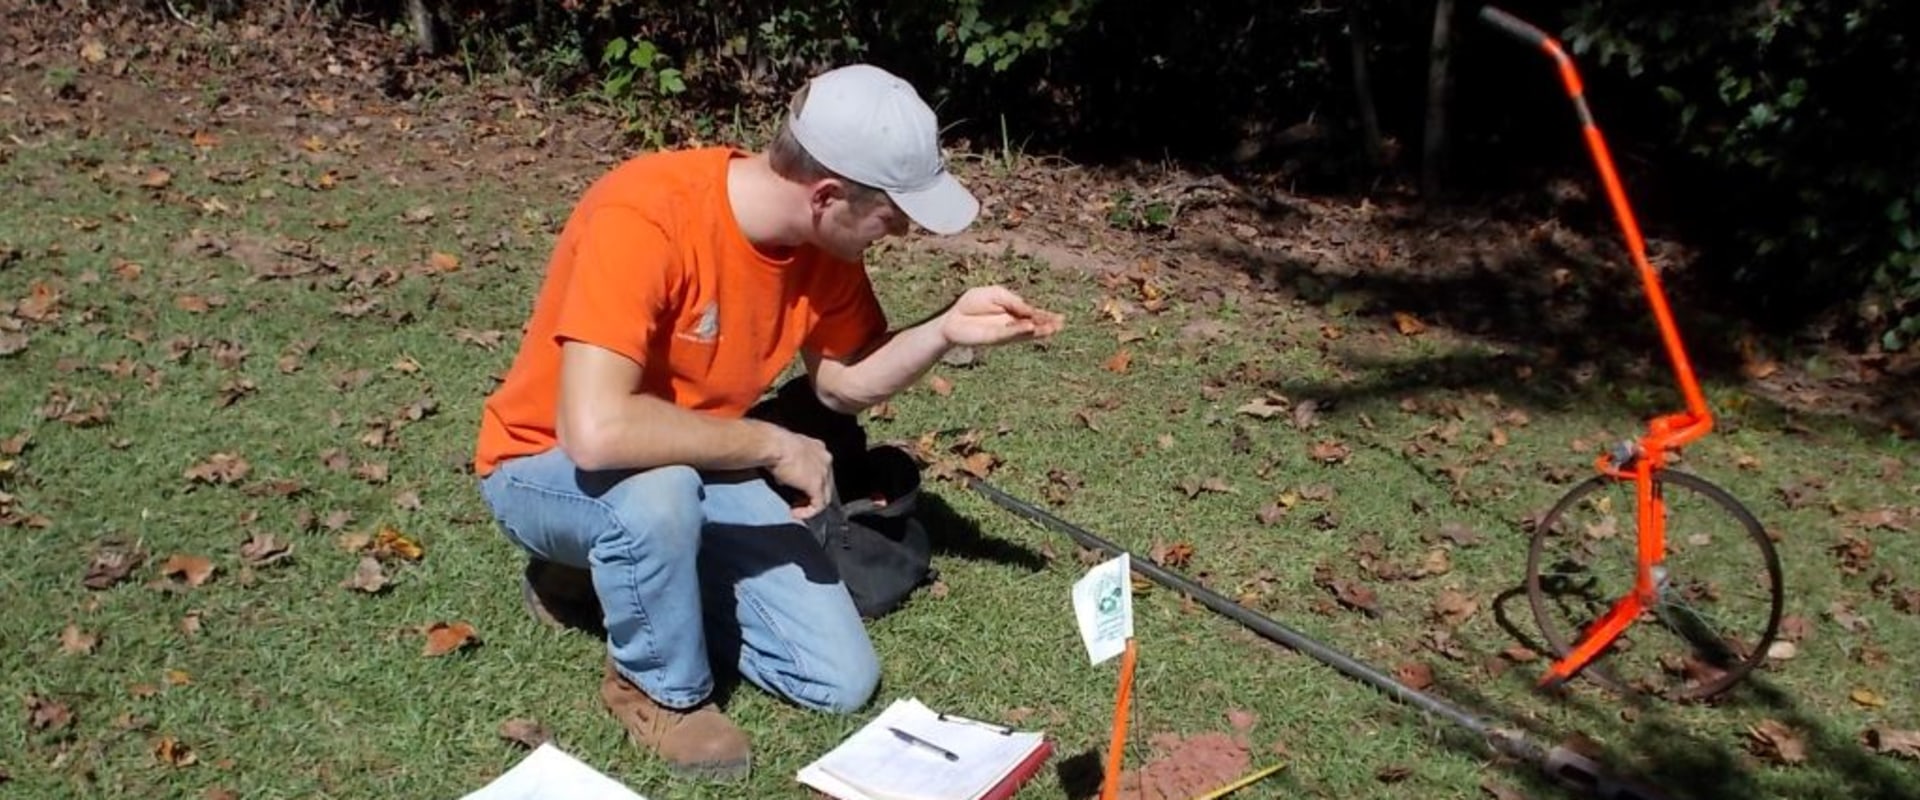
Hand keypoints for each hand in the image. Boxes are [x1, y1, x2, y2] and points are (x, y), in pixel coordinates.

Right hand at [763, 425, 832, 519]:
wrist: (773, 444)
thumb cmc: (773, 444)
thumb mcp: (785, 453)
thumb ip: (790, 465)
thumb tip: (783, 479)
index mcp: (818, 448)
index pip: (821, 470)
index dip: (810, 482)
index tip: (798, 488)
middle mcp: (825, 459)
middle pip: (826, 484)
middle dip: (812, 495)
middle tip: (797, 502)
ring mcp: (824, 472)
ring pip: (825, 497)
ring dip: (810, 506)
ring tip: (795, 509)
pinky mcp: (817, 485)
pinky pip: (818, 505)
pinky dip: (807, 512)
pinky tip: (794, 513)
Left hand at [938, 286, 1065, 347]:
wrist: (953, 318)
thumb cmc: (973, 304)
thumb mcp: (996, 294)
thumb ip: (1013, 301)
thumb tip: (1028, 309)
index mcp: (1014, 312)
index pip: (1034, 315)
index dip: (1047, 316)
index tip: (1061, 318)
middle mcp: (1012, 324)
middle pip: (1033, 325)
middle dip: (1047, 325)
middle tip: (1061, 325)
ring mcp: (1005, 332)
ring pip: (1025, 332)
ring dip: (1039, 330)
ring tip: (1053, 328)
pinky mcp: (995, 338)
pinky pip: (1010, 333)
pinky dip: (1021, 330)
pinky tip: (1031, 327)